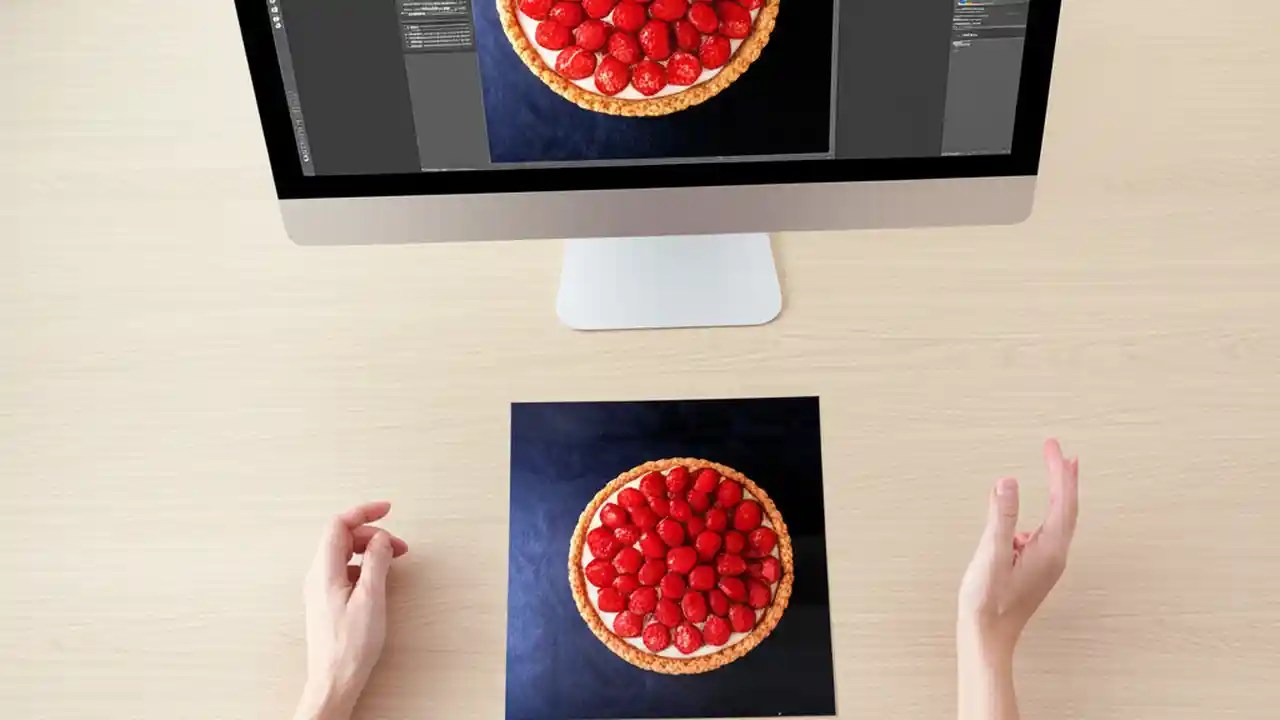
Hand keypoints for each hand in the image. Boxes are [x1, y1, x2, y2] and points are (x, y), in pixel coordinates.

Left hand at [295, 502, 408, 719]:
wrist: (333, 681)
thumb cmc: (351, 646)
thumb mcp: (371, 599)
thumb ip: (376, 563)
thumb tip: (381, 539)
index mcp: (324, 571)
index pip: (339, 525)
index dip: (363, 512)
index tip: (387, 509)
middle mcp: (317, 576)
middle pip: (341, 537)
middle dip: (371, 533)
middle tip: (398, 545)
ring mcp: (319, 589)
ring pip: (342, 553)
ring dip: (368, 549)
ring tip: (392, 559)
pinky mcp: (326, 600)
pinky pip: (343, 569)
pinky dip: (362, 564)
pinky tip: (377, 577)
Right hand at [958, 439, 1079, 660]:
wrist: (987, 638)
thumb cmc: (988, 601)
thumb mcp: (992, 553)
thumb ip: (1001, 517)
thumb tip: (1009, 482)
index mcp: (1050, 549)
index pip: (1063, 500)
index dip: (1059, 470)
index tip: (1053, 446)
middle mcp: (1055, 556)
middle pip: (1068, 509)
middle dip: (1065, 478)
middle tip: (1061, 453)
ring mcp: (1047, 565)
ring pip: (1059, 522)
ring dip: (1059, 495)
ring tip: (1058, 474)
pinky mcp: (1036, 571)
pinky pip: (1046, 534)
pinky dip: (1045, 514)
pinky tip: (1027, 517)